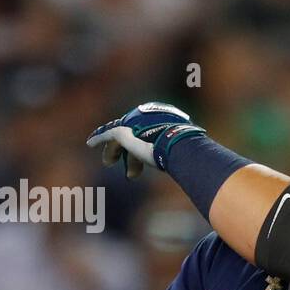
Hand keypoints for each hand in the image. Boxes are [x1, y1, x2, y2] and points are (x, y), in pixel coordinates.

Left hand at [85, 102, 203, 178]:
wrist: (178, 144)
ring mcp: (134, 123)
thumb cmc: (187, 149)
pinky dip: (98, 139)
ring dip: (114, 152)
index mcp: (162, 118)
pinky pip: (107, 135)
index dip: (144, 148)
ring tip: (108, 163)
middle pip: (133, 136)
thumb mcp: (186, 151)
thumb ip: (183, 153)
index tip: (144, 158)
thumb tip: (199, 165)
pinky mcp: (123, 132)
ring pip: (120, 139)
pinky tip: (89, 144)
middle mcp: (146, 118)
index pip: (148, 132)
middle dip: (129, 152)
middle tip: (130, 171)